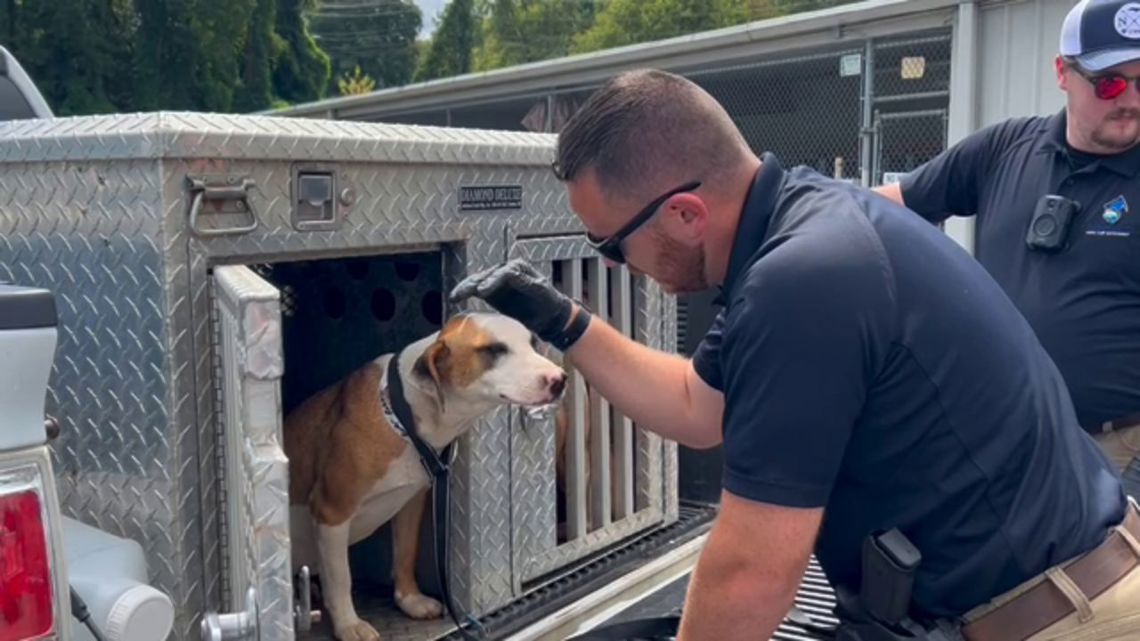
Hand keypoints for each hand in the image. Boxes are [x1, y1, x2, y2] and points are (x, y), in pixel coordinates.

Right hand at [449, 259, 575, 343]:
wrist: (548, 315)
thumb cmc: (548, 302)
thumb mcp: (540, 291)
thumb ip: (526, 283)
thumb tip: (511, 276)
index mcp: (518, 267)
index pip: (503, 272)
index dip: (492, 282)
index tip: (482, 293)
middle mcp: (505, 270)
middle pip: (486, 275)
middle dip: (473, 284)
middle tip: (462, 294)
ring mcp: (496, 281)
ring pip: (477, 281)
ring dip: (465, 288)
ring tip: (454, 297)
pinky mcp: (491, 292)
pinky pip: (475, 290)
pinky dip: (465, 293)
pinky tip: (455, 298)